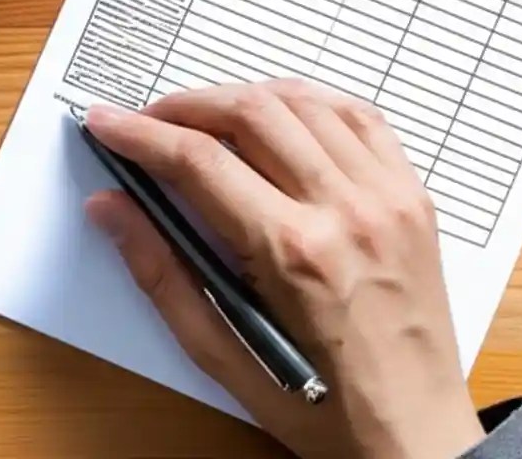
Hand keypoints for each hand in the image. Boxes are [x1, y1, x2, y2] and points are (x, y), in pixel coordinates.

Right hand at [83, 79, 485, 458]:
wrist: (416, 435)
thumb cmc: (320, 408)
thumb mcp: (219, 352)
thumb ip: (159, 272)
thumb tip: (109, 208)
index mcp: (292, 253)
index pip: (199, 161)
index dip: (141, 134)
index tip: (106, 122)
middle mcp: (345, 211)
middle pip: (250, 113)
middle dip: (185, 105)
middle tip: (147, 120)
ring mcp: (387, 197)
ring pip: (304, 101)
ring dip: (242, 96)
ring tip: (203, 117)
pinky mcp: (413, 197)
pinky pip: (360, 117)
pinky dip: (310, 102)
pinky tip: (278, 114)